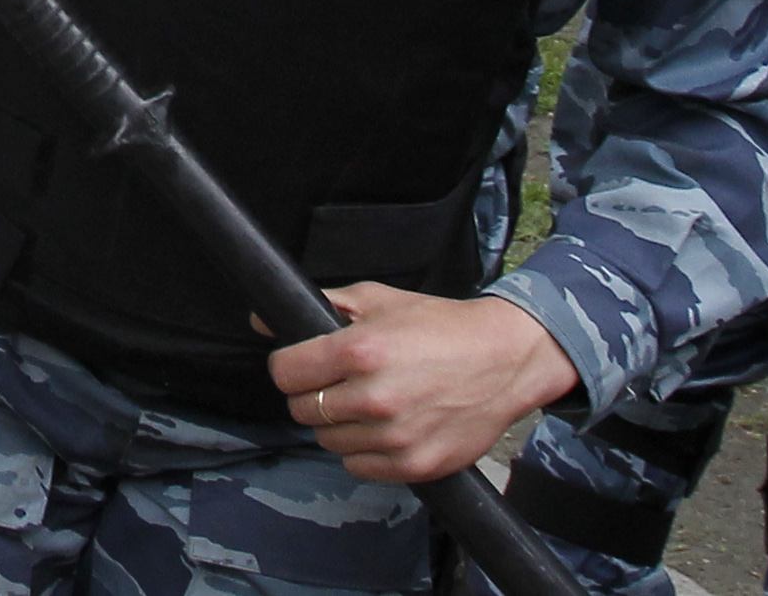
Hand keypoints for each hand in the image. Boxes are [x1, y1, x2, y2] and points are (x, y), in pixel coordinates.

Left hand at [269, 284, 580, 483]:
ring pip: (327, 441)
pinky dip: (362, 451)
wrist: (505, 359)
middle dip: (313, 394)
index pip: (284, 374)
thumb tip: (262, 322)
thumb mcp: (378, 300)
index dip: (289, 367)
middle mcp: (373, 398)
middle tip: (338, 383)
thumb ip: (320, 307)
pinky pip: (357, 466)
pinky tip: (382, 429)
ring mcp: (395, 437)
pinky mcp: (414, 466)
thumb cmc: (439, 325)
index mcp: (358, 352)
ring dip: (338, 424)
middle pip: (303, 409)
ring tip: (365, 404)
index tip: (302, 365)